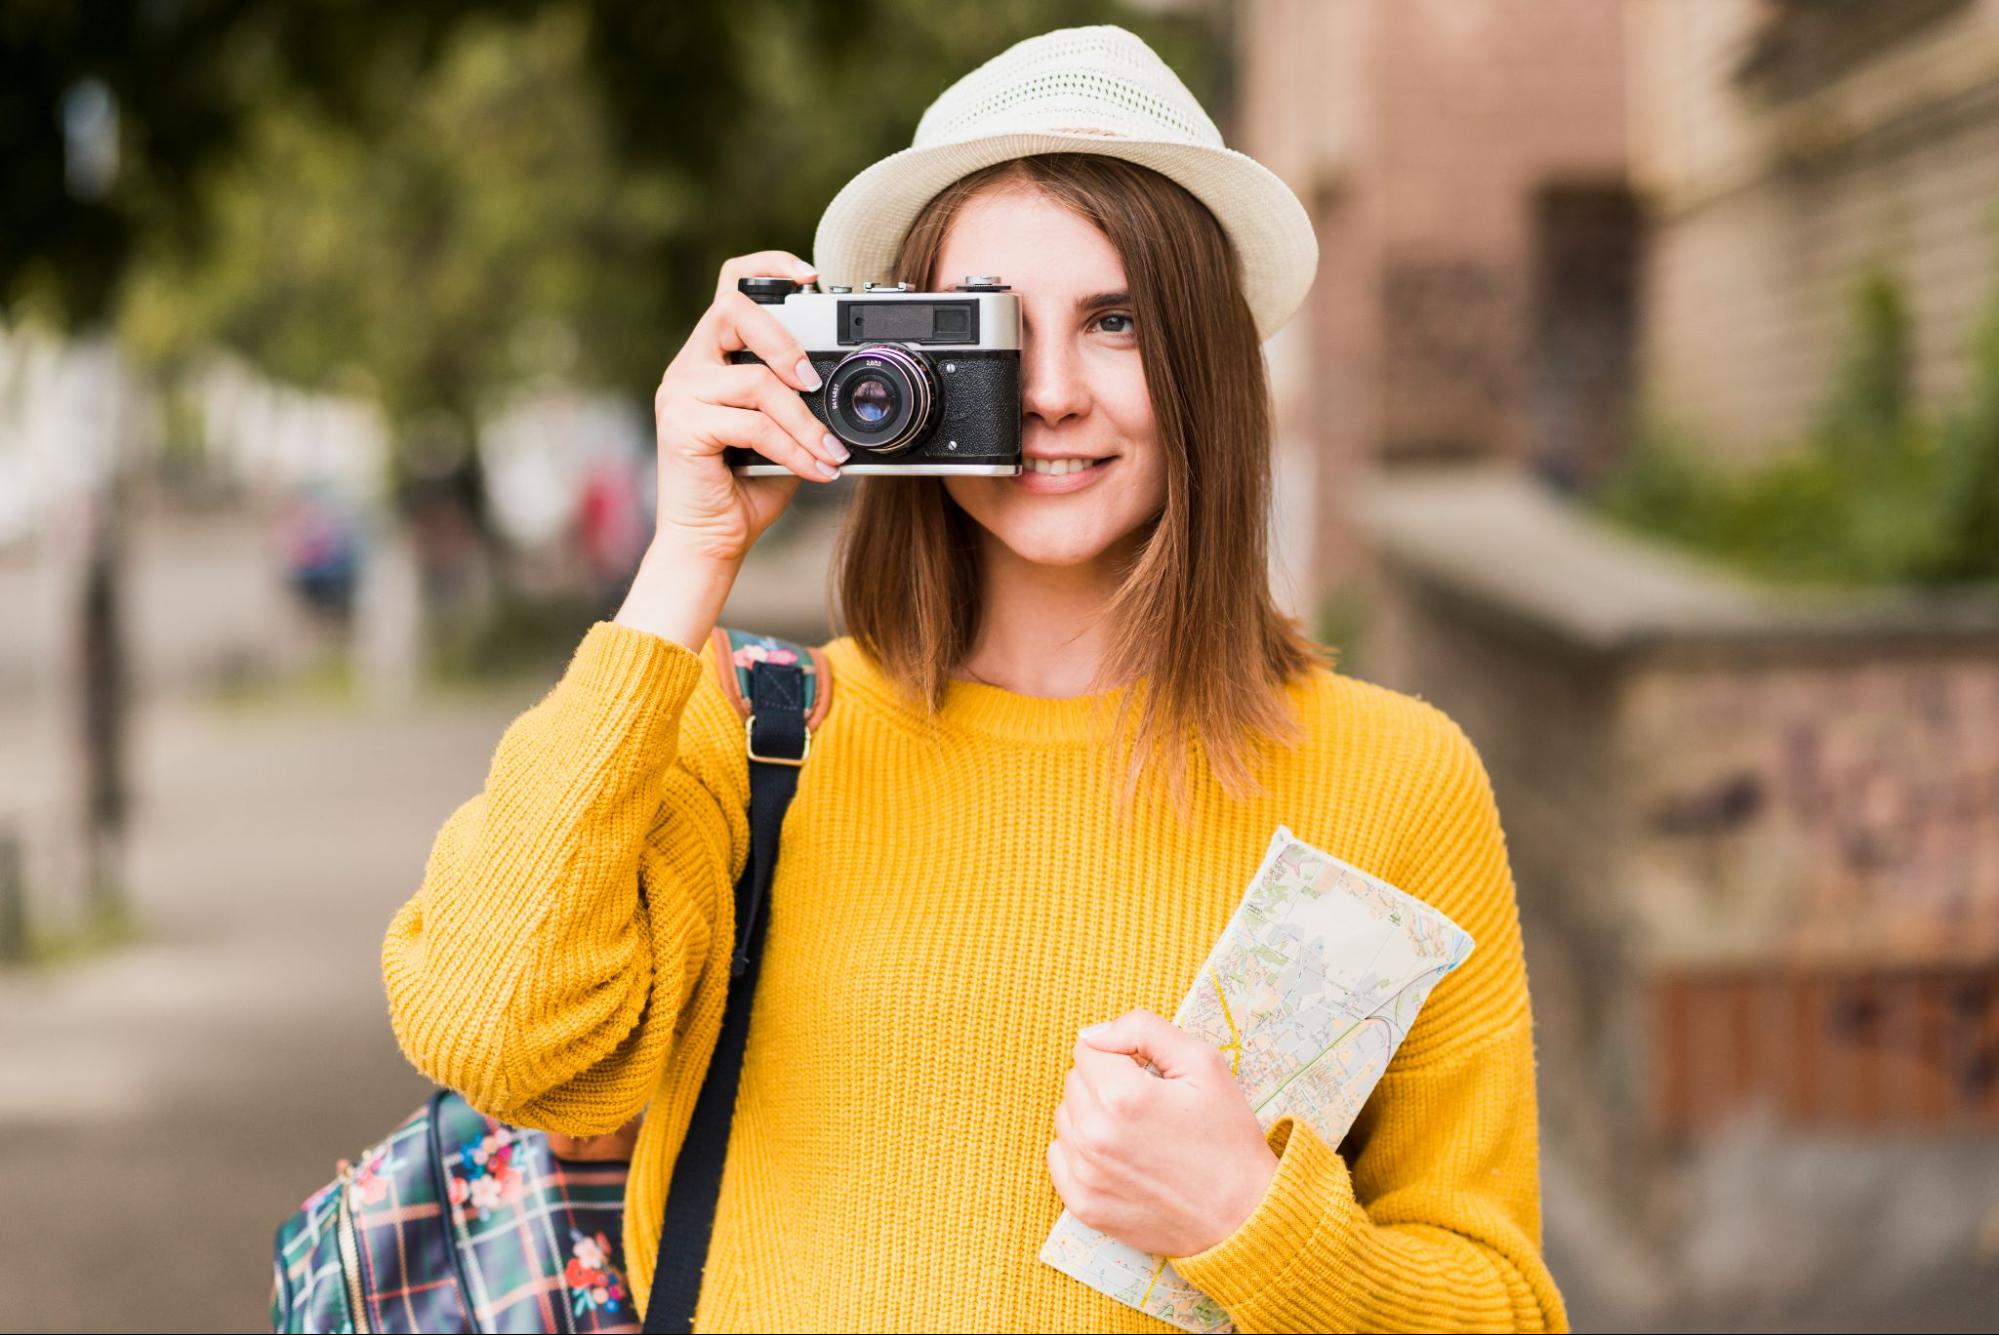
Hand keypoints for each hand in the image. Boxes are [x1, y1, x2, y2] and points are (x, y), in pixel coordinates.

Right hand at [649, 250, 848, 564]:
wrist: (710, 539)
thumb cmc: (744, 486)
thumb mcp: (783, 432)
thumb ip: (801, 401)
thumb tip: (845, 387)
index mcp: (712, 357)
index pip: (731, 288)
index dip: (769, 268)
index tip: (812, 276)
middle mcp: (689, 366)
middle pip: (733, 312)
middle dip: (784, 340)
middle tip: (814, 381)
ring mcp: (679, 393)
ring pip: (756, 383)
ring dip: (805, 421)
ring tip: (832, 451)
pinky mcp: (681, 426)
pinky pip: (753, 426)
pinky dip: (795, 449)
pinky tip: (819, 469)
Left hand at [1048, 1008, 1279, 1257]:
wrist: (1244, 1217)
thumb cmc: (1227, 1137)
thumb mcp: (1202, 1062)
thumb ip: (1143, 1029)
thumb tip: (1092, 1033)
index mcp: (1121, 1096)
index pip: (1088, 1048)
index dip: (1121, 1055)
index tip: (1149, 1076)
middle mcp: (1094, 1136)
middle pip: (1074, 1081)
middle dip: (1105, 1082)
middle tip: (1148, 1105)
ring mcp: (1086, 1175)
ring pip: (1066, 1117)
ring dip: (1092, 1115)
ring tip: (1137, 1132)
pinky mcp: (1084, 1206)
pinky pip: (1060, 1156)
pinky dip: (1083, 1150)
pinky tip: (1120, 1157)